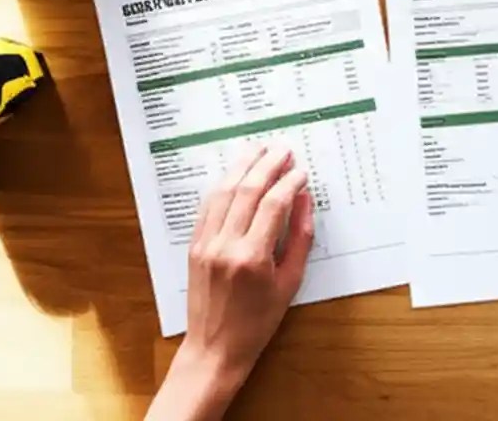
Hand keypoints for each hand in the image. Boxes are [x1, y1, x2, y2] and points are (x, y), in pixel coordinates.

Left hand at [182, 143, 314, 381]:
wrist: (215, 348)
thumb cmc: (258, 322)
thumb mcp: (290, 283)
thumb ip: (299, 239)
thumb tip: (303, 200)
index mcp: (253, 258)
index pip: (273, 205)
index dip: (289, 183)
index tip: (302, 171)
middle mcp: (225, 245)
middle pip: (247, 191)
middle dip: (267, 164)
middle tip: (283, 148)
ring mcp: (205, 244)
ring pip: (223, 192)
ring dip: (242, 166)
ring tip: (258, 149)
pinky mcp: (194, 246)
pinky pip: (208, 207)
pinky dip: (222, 186)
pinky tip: (235, 174)